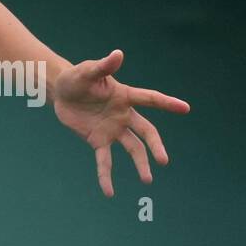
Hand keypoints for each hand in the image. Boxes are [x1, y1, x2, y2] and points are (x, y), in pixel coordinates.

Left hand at [51, 49, 190, 196]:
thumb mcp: (87, 71)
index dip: (166, 103)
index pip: (149, 99)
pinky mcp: (98, 140)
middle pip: (145, 131)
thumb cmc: (77, 78)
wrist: (60, 91)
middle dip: (155, 146)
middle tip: (163, 161)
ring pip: (132, 148)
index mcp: (124, 96)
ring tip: (147, 180)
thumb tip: (118, 53)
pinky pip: (105, 160)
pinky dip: (106, 176)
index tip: (185, 108)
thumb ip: (103, 66)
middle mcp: (123, 115)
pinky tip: (109, 192)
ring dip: (140, 164)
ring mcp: (112, 129)